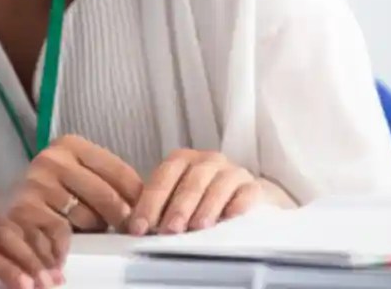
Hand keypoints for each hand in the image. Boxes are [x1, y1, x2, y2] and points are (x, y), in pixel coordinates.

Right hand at [0, 135, 143, 232]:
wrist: (7, 203)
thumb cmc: (54, 192)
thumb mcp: (81, 175)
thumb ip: (111, 182)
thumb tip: (149, 206)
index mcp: (70, 145)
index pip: (120, 172)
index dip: (140, 198)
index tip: (148, 216)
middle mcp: (51, 160)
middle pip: (107, 196)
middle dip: (122, 219)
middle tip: (128, 232)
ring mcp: (36, 185)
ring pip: (88, 218)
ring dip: (95, 231)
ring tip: (90, 232)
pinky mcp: (25, 212)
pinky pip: (63, 234)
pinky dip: (72, 245)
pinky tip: (73, 247)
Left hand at [128, 149, 282, 235]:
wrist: (243, 195)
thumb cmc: (202, 199)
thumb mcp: (178, 199)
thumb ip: (159, 209)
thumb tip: (136, 229)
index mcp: (181, 161)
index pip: (162, 179)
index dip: (149, 203)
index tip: (139, 228)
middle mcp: (206, 161)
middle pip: (190, 181)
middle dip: (177, 207)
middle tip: (168, 230)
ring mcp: (232, 171)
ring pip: (218, 185)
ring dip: (206, 207)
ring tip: (197, 227)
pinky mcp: (254, 186)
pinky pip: (247, 192)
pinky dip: (237, 204)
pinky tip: (229, 218)